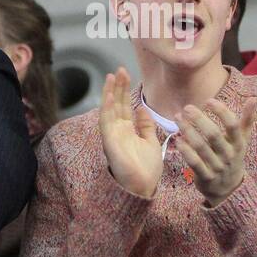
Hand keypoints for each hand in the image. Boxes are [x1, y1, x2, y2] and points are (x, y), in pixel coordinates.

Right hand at [98, 67, 162, 197]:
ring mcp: (112, 136)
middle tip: (120, 69)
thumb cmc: (147, 169)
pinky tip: (109, 95)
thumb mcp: (150, 142)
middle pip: (116, 104)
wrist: (144, 187)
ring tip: (112, 76)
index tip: (127, 75)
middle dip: (118, 87)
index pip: (124, 106)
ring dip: (110, 93)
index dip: (125, 90)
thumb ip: (145, 126)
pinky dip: (107, 108)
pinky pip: (106, 123)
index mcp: (127, 131)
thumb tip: (142, 109)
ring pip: (109, 110)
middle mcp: (118, 131)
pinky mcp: (110, 142)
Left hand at [176, 98, 256, 207]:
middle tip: (187, 108)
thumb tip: (254, 99)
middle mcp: (229, 155)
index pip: (232, 125)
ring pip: (201, 147)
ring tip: (178, 118)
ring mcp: (217, 167)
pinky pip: (194, 162)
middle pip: (214, 134)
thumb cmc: (234, 158)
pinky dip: (186, 151)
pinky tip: (178, 139)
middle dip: (199, 119)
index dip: (221, 111)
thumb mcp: (242, 140)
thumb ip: (247, 120)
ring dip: (188, 131)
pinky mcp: (206, 177)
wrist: (229, 190)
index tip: (209, 101)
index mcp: (238, 144)